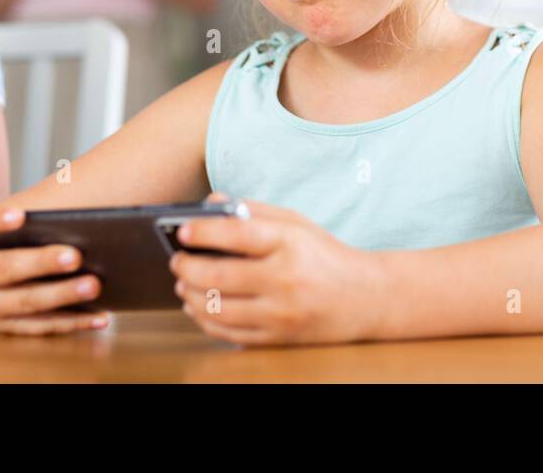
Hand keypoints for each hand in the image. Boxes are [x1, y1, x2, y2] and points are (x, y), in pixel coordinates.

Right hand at [0, 204, 109, 334]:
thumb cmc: (8, 237)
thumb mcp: (10, 224)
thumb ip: (37, 217)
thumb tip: (81, 219)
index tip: (21, 214)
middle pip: (6, 267)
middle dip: (42, 262)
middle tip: (77, 256)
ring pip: (26, 301)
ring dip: (62, 294)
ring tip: (94, 286)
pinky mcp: (5, 326)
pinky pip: (42, 325)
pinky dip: (73, 321)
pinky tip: (100, 316)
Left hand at [170, 193, 386, 345]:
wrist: (366, 298)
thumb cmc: (325, 255)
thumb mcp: (296, 223)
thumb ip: (254, 210)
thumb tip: (211, 203)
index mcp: (290, 243)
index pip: (236, 235)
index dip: (203, 232)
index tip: (181, 231)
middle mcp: (285, 279)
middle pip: (219, 277)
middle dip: (187, 269)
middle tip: (176, 261)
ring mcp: (281, 313)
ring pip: (218, 310)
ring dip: (190, 297)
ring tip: (182, 284)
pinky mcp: (278, 338)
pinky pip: (229, 333)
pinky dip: (206, 321)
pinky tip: (197, 308)